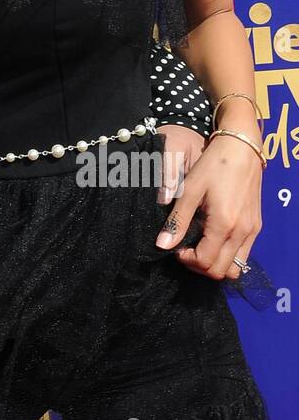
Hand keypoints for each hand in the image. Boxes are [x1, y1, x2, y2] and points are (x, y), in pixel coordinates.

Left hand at [154, 126, 262, 281]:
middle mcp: (242, 233)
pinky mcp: (256, 226)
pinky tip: (213, 238)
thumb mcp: (190, 190)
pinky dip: (228, 255)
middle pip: (221, 271)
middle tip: (185, 250)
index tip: (176, 247)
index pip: (206, 262)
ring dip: (216, 264)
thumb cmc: (213, 165)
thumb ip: (177, 220)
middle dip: (199, 266)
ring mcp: (252, 231)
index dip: (187, 260)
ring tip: (200, 246)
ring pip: (236, 267)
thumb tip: (162, 245)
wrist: (241, 148)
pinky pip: (244, 254)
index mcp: (224, 224)